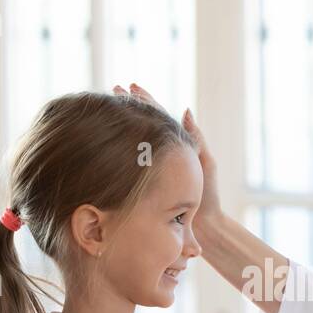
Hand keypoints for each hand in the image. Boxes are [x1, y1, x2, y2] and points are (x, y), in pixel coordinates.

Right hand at [115, 82, 220, 221]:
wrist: (202, 227)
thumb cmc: (207, 198)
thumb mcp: (205, 164)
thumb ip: (196, 139)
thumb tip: (186, 110)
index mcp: (176, 147)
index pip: (157, 118)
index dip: (144, 101)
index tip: (129, 86)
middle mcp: (162, 155)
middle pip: (142, 124)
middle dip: (128, 106)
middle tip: (112, 90)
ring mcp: (153, 169)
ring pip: (134, 141)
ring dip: (121, 123)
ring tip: (105, 108)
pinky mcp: (145, 184)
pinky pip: (130, 163)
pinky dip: (119, 149)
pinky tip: (105, 142)